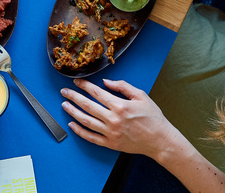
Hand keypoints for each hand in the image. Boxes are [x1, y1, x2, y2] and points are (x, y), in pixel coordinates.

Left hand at [61, 79, 181, 159]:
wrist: (160, 140)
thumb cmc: (153, 117)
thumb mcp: (141, 96)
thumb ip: (122, 86)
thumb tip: (105, 82)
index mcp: (120, 105)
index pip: (96, 93)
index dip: (84, 86)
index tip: (76, 82)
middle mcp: (113, 119)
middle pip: (87, 105)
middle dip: (73, 96)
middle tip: (64, 91)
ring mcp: (110, 133)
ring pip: (86, 121)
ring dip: (73, 112)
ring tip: (64, 105)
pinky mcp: (110, 144)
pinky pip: (91, 137)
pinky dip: (80, 131)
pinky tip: (72, 124)